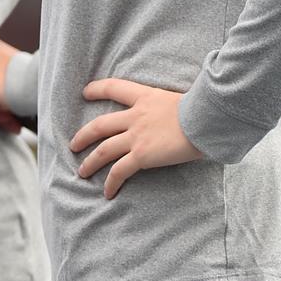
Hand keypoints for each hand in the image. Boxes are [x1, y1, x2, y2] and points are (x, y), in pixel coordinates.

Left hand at [69, 78, 203, 198]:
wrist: (207, 118)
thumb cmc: (205, 109)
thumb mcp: (184, 99)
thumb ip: (174, 107)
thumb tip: (185, 116)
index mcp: (146, 97)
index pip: (115, 88)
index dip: (97, 89)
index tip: (85, 92)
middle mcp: (136, 116)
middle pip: (100, 125)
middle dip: (84, 136)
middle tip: (73, 145)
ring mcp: (137, 136)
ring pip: (104, 150)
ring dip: (90, 162)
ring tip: (81, 172)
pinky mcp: (142, 155)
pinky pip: (120, 170)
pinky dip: (111, 182)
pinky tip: (107, 192)